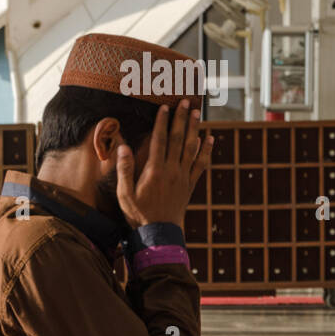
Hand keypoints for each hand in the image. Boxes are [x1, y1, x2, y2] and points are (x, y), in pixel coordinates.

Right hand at [115, 100, 212, 229]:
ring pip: (191, 148)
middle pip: (178, 139)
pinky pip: (201, 165)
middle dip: (181, 119)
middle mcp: (172, 170)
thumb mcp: (125, 194)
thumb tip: (124, 147)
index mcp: (155, 170)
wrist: (160, 233)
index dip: (162, 122)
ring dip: (194, 129)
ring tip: (197, 113)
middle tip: (186, 102)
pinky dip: (207, 151)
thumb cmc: (139, 214)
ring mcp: (183, 177)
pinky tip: (210, 138)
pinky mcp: (190, 184)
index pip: (160, 140)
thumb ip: (124, 170)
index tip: (165, 107)